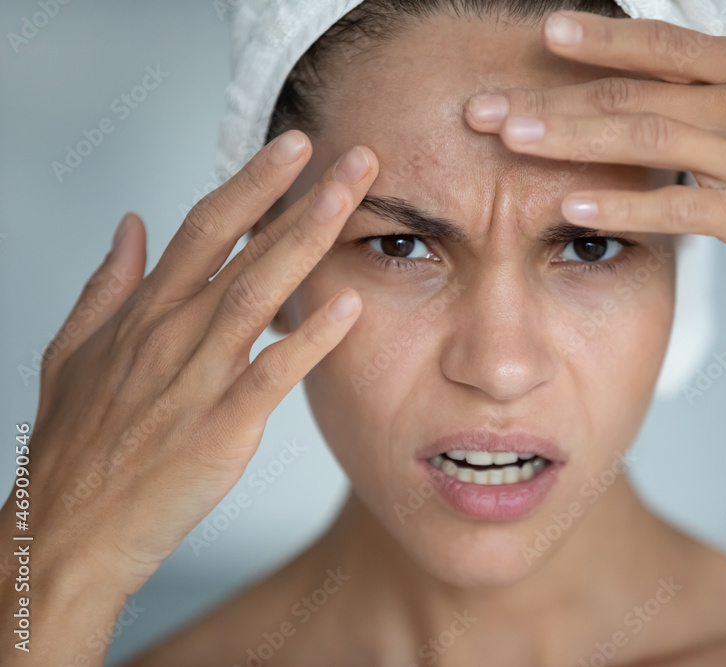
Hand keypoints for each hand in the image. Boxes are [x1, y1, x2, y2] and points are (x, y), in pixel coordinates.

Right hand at [20, 132, 376, 593]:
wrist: (68, 533)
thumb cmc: (73, 449)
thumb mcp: (70, 352)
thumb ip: (107, 285)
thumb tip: (129, 225)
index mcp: (144, 313)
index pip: (204, 228)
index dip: (251, 182)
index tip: (294, 146)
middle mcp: (172, 334)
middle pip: (244, 249)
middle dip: (301, 196)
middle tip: (355, 156)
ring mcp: (196, 379)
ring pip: (259, 295)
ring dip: (308, 243)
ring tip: (352, 200)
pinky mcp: (218, 429)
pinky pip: (270, 375)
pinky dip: (309, 341)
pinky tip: (348, 307)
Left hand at [462, 0, 725, 305]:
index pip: (663, 45)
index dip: (600, 38)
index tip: (545, 33)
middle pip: (631, 92)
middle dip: (550, 96)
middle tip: (485, 104)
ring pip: (642, 140)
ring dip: (568, 138)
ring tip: (509, 139)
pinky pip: (675, 209)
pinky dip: (622, 207)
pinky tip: (574, 207)